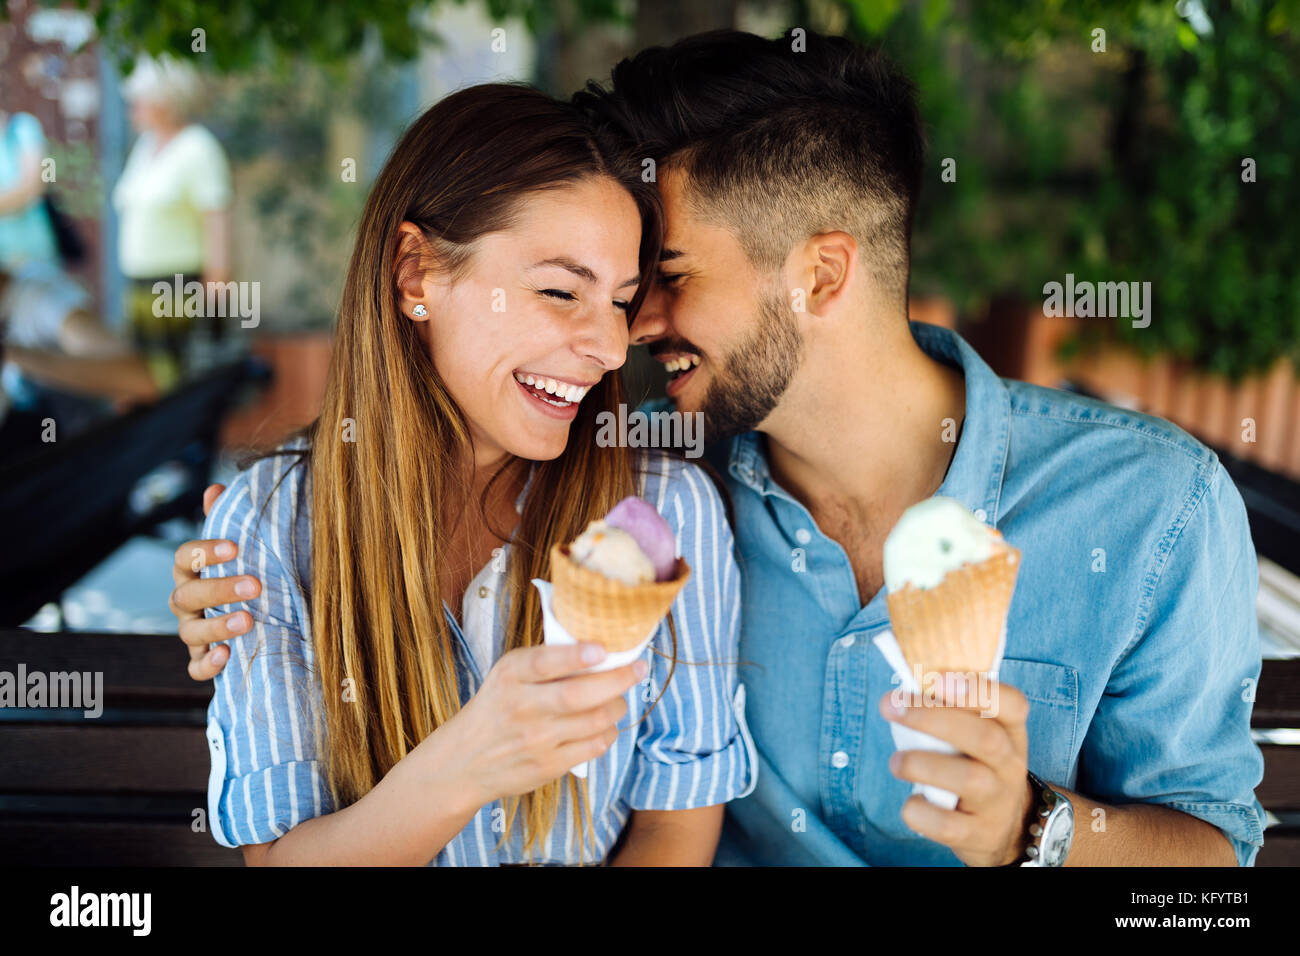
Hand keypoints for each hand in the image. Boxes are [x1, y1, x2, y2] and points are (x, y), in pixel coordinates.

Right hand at [168, 483, 262, 680]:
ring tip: (249, 619)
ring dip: (217, 627)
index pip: (185, 557)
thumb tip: (217, 487)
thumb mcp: (244, 549)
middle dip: (220, 588)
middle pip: (188, 595)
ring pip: (190, 632)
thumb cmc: (248, 573)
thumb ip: (229, 520)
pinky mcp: (202, 660)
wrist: (264, 618)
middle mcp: (186, 602)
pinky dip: (208, 663)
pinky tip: (227, 655)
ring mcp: (192, 632)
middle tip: (255, 584)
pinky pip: (195, 667)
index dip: (205, 551)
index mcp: (192, 572)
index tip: (235, 547)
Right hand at [434, 643, 646, 805]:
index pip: (544, 662)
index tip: (602, 649)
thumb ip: (546, 661)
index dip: (576, 656)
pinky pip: (593, 746)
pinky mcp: (548, 765)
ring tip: (619, 699)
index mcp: (511, 675)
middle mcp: (522, 706)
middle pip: (578, 695)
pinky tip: (606, 724)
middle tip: (638, 668)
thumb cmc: (497, 707)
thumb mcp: (508, 674)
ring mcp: (536, 740)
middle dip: (617, 680)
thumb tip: (602, 647)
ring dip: (617, 706)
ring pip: (594, 720)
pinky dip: (608, 732)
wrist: (465, 760)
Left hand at [880, 676, 1033, 866]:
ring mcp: (997, 801)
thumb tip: (905, 679)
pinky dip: (922, 812)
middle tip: (890, 706)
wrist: (1008, 826)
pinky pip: (949, 826)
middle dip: (932, 718)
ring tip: (896, 762)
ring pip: (968, 779)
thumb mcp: (981, 733)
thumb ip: (954, 708)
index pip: (1012, 704)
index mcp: (1010, 731)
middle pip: (984, 738)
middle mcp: (1010, 764)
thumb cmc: (980, 764)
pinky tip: (910, 803)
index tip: (938, 679)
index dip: (977, 690)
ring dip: (922, 764)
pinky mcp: (978, 834)